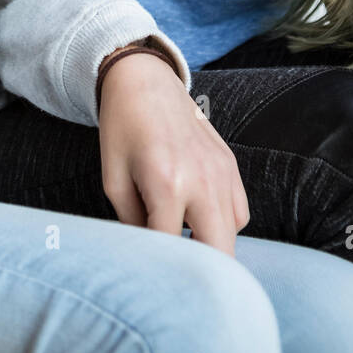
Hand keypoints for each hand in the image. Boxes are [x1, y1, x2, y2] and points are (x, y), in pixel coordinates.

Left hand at [98, 53, 249, 256]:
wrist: (143, 80)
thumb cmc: (122, 128)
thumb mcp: (113, 179)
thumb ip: (132, 224)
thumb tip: (149, 255)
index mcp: (167, 183)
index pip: (171, 248)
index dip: (158, 266)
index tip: (148, 271)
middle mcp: (202, 180)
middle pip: (218, 253)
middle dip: (198, 271)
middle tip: (175, 272)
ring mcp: (222, 171)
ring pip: (232, 234)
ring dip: (211, 246)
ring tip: (184, 240)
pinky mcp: (231, 164)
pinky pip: (239, 211)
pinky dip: (224, 223)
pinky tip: (198, 216)